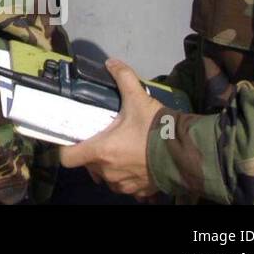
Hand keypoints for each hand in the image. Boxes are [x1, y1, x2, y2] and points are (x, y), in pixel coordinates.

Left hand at [57, 58, 162, 197]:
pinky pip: (123, 185)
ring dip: (108, 165)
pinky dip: (125, 175)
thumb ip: (123, 77)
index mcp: (101, 152)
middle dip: (92, 151)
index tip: (73, 137)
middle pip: (88, 164)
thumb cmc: (156, 129)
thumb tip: (111, 63)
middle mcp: (108, 172)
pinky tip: (133, 161)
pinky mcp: (139, 191)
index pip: (67, 158)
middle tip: (102, 136)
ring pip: (105, 176)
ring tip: (118, 149)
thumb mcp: (138, 98)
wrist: (186, 154)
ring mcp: (123, 184)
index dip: (67, 147)